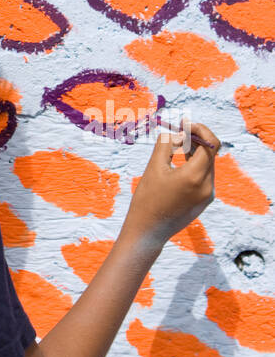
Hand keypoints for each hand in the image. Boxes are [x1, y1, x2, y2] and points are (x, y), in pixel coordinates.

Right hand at [121, 118, 221, 252]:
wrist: (148, 232)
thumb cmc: (147, 198)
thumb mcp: (154, 167)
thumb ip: (167, 144)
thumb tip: (178, 133)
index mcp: (195, 176)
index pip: (210, 144)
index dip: (200, 130)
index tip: (185, 124)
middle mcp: (207, 186)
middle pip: (210, 153)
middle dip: (196, 139)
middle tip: (179, 131)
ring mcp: (207, 196)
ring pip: (207, 165)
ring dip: (196, 151)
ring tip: (177, 145)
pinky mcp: (204, 202)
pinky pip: (205, 177)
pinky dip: (195, 165)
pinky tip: (180, 162)